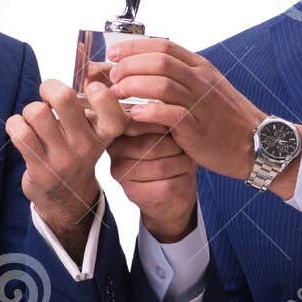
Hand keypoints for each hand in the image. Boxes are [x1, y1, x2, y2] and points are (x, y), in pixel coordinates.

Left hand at [6, 80, 125, 258]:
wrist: (67, 198)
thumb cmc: (75, 152)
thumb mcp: (92, 132)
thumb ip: (88, 103)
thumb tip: (80, 59)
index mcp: (104, 135)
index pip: (112, 112)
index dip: (101, 94)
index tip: (90, 89)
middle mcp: (86, 147)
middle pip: (64, 98)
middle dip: (49, 88)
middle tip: (47, 95)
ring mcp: (63, 160)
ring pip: (36, 112)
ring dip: (29, 111)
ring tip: (34, 121)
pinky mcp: (40, 169)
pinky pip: (19, 132)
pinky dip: (14, 124)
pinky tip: (21, 131)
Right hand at [106, 119, 197, 242]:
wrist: (173, 186)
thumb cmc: (171, 151)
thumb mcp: (167, 129)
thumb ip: (161, 117)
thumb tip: (165, 108)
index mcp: (120, 127)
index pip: (141, 121)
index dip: (166, 125)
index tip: (177, 128)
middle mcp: (114, 150)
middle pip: (152, 145)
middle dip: (177, 146)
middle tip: (185, 147)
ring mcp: (120, 173)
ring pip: (161, 167)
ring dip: (182, 163)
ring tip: (186, 160)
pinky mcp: (132, 193)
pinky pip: (166, 186)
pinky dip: (182, 180)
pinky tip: (183, 176)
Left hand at [107, 39, 273, 184]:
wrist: (257, 143)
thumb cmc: (227, 119)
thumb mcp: (207, 88)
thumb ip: (181, 77)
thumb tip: (149, 70)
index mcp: (200, 68)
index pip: (163, 45)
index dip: (134, 47)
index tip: (114, 53)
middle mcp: (200, 81)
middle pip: (159, 61)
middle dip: (129, 66)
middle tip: (112, 76)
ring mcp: (200, 103)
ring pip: (161, 84)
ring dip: (133, 86)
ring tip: (117, 94)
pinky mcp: (198, 128)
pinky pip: (170, 114)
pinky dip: (148, 113)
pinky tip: (133, 115)